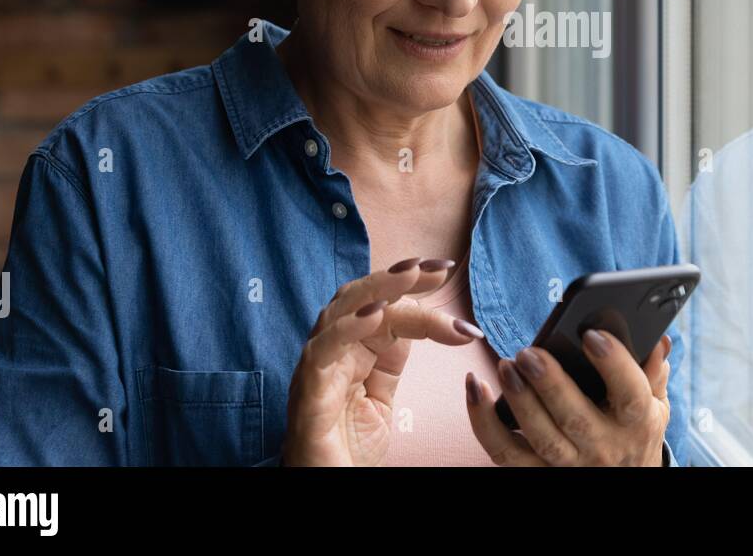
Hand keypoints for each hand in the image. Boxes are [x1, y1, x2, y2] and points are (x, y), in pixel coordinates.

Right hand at [281, 256, 485, 465]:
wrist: (327, 485)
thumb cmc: (348, 445)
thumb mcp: (381, 395)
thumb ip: (392, 356)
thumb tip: (423, 318)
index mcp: (350, 348)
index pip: (382, 305)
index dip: (412, 288)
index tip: (445, 271)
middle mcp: (331, 350)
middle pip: (360, 298)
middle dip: (397, 277)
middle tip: (435, 268)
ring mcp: (316, 368)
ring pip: (340, 313)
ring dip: (377, 290)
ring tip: (412, 276)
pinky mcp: (307, 392)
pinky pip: (322, 351)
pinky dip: (347, 329)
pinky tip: (376, 314)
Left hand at [464, 331, 671, 465]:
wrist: (627, 484)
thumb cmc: (635, 433)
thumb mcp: (655, 406)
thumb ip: (654, 372)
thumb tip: (658, 339)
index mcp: (636, 423)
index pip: (630, 394)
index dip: (613, 364)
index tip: (592, 334)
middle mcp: (603, 447)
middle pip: (575, 419)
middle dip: (550, 384)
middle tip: (530, 352)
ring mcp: (568, 464)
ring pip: (539, 439)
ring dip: (518, 402)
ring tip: (506, 366)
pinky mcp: (537, 471)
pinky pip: (504, 452)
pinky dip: (484, 422)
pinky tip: (476, 388)